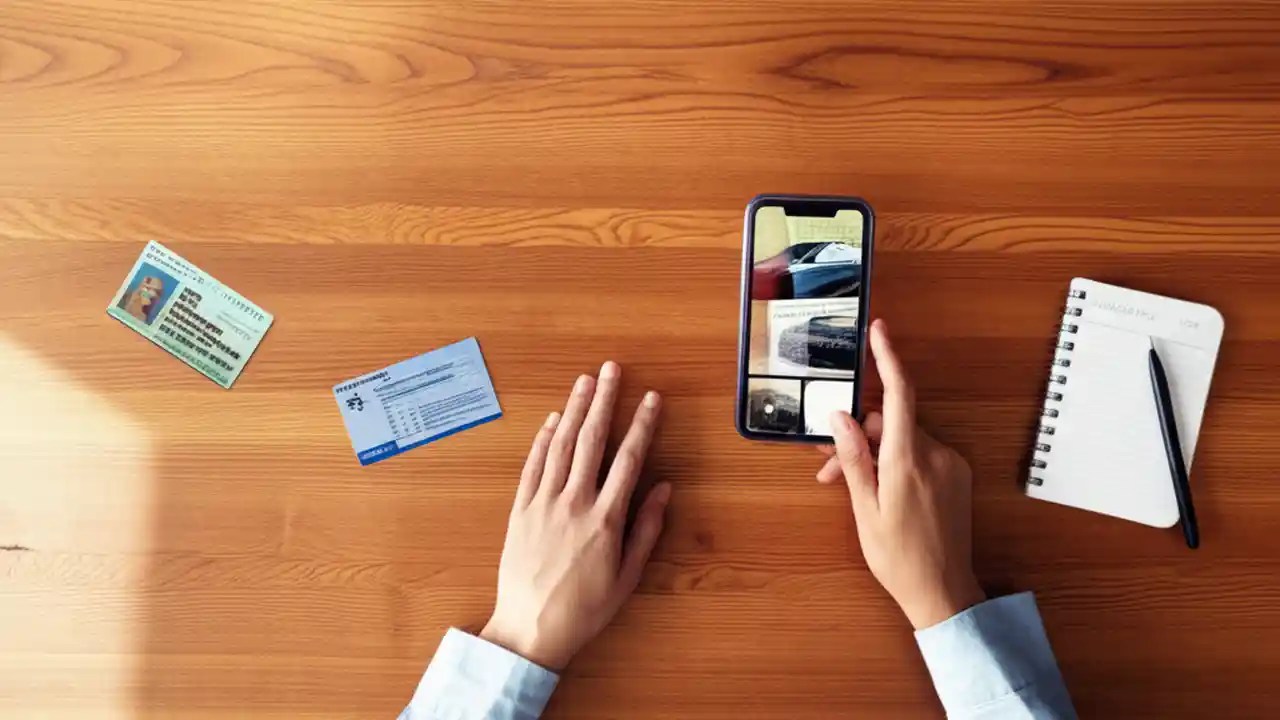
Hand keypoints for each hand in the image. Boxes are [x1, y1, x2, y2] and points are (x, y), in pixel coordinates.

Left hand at [480, 361, 670, 669]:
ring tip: (585, 381)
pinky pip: (532, 466)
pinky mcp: (520, 511)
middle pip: (592, 441)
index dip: (641, 425)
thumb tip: (662, 488)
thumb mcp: (627, 576)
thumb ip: (646, 529)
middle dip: (604, 401)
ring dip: (574, 409)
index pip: (628, 460)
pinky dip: (543, 439)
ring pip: (560, 445)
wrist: (530, 629)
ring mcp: (543, 504)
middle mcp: (574, 504)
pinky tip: (554, 419)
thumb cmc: (584, 610)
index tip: (651, 399)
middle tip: (612, 369)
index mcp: (605, 520)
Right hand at [816, 319, 984, 629]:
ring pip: (903, 438)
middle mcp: (935, 455)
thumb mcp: (865, 510)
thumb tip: (840, 418)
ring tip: (846, 482)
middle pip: (892, 421)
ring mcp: (950, 464)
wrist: (944, 592)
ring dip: (873, 450)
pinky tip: (876, 484)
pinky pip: (919, 452)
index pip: (901, 395)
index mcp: (909, 461)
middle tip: (826, 461)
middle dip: (858, 433)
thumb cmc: (899, 558)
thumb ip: (853, 459)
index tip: (878, 331)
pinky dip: (894, 460)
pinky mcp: (956, 475)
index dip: (888, 358)